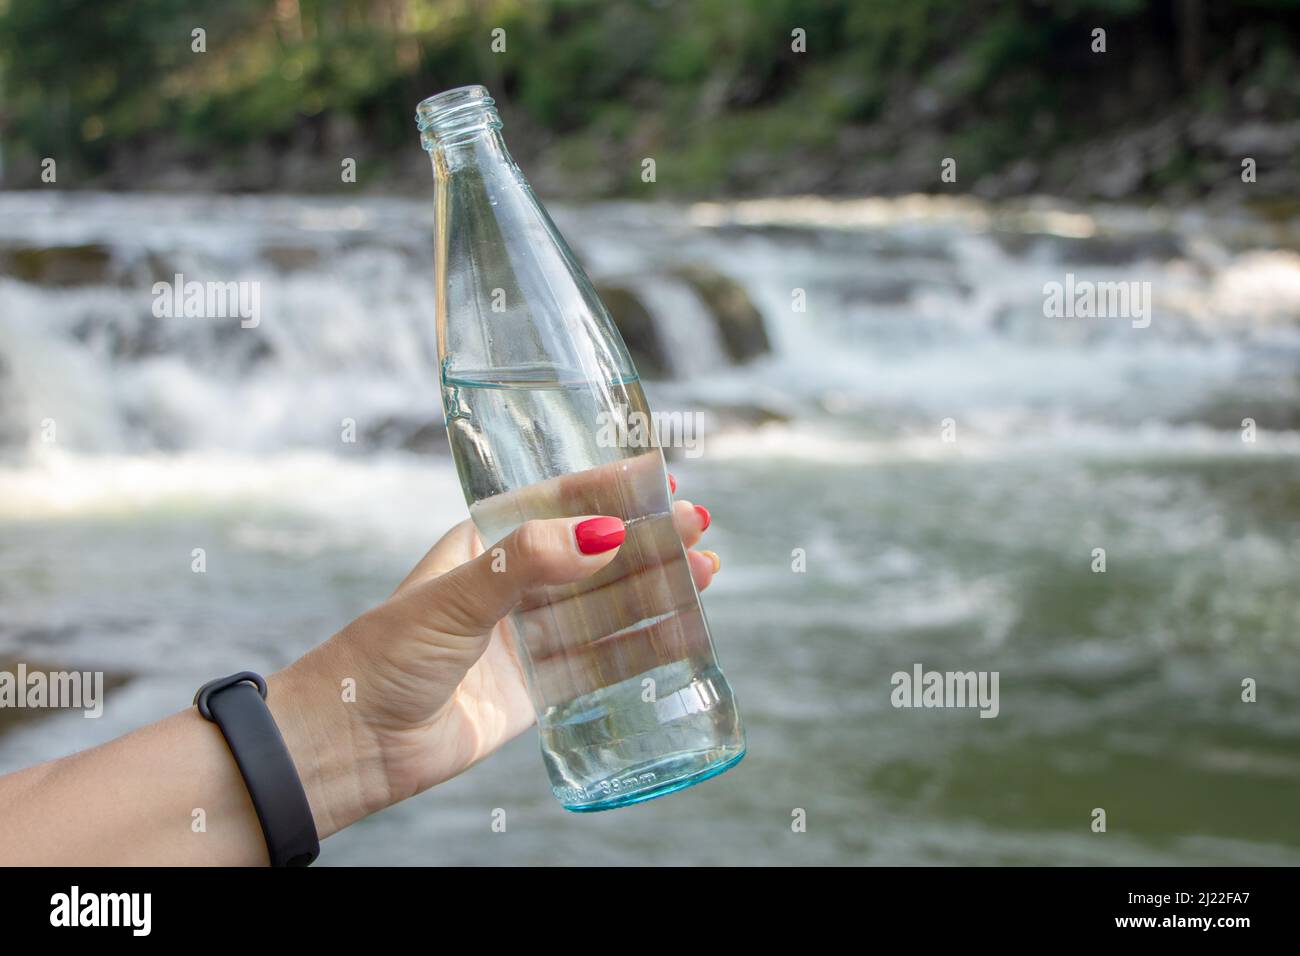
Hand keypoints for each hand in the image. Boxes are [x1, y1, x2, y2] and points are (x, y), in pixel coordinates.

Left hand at [271, 483, 718, 835]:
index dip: (611, 491)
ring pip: (606, 604)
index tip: (659, 479)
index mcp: (485, 546)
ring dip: (654, 587)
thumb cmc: (383, 657)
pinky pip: (601, 660)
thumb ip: (526, 564)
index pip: (559, 505)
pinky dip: (642, 644)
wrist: (354, 743)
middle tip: (696, 524)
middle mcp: (512, 586)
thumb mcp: (454, 598)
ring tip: (704, 571)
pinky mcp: (540, 687)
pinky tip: (680, 629)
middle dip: (646, 538)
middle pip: (594, 553)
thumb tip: (603, 534)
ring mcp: (529, 637)